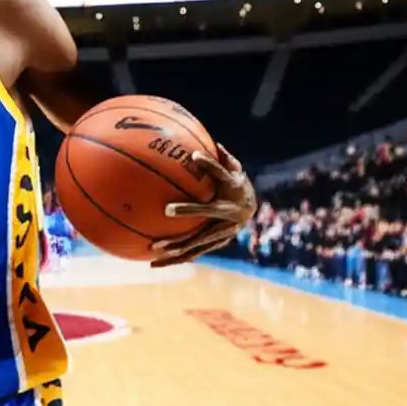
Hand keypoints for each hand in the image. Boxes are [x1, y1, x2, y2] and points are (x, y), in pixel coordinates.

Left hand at [151, 144, 255, 267]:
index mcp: (231, 191)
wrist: (252, 209)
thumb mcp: (233, 170)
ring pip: (198, 242)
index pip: (220, 175)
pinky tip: (154, 263)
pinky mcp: (214, 244)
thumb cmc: (235, 185)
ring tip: (153, 250)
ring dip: (176, 247)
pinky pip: (193, 253)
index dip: (210, 165)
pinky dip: (176, 258)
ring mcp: (223, 232)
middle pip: (206, 214)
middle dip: (187, 212)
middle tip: (165, 210)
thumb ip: (222, 159)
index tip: (194, 157)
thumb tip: (212, 142)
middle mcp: (228, 214)